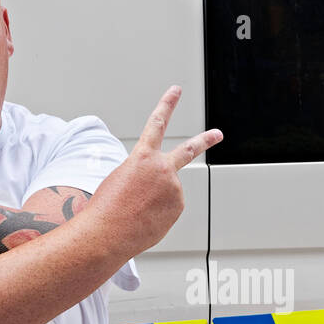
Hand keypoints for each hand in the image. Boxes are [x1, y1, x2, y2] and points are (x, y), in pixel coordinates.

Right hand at [85, 86, 221, 255]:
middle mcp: (163, 169)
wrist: (107, 233)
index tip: (176, 91)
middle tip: (217, 134)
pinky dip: (158, 214)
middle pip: (188, 150)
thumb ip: (141, 175)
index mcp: (142, 157)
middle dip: (205, 140)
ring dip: (155, 200)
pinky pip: (169, 208)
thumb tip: (155, 188)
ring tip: (136, 209)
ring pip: (168, 191)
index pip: (156, 123)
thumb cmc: (107, 207)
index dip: (167, 104)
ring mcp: (174, 189)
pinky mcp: (178, 208)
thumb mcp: (117, 178)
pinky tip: (144, 219)